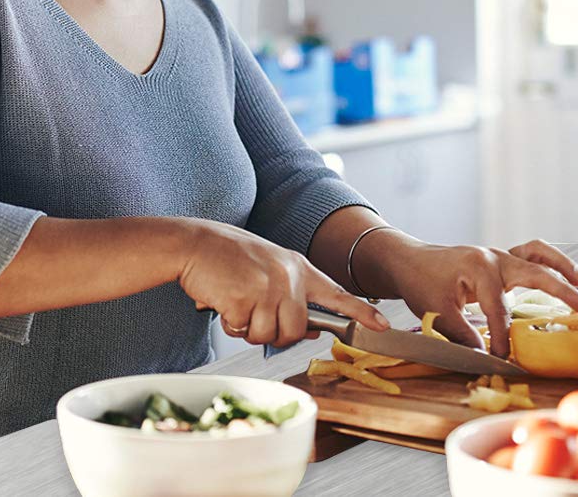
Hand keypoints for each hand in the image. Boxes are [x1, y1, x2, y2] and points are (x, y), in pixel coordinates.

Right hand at [177, 220, 388, 347]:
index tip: (382, 325)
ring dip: (249, 328)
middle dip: (274, 331)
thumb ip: (293, 295)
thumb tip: (313, 330)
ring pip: (269, 335)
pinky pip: (243, 331)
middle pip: (296, 330)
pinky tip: (224, 301)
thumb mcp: (269, 269)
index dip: (360, 312)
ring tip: (237, 302)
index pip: (336, 293)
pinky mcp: (244, 299)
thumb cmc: (229, 258)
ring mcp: (267, 287)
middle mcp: (287, 276)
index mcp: (297, 266)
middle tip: (254, 312)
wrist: (196, 243)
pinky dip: (230, 323)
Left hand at [383, 237, 577, 359]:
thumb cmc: (420, 282)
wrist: (408, 260)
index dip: (503, 338)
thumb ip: (462, 334)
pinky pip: (529, 255)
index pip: (499, 310)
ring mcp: (498, 255)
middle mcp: (493, 257)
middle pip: (534, 272)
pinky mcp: (499, 260)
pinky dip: (548, 263)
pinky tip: (565, 275)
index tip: (503, 360)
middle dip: (562, 290)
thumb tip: (485, 357)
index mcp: (478, 267)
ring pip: (536, 254)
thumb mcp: (435, 311)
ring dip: (561, 266)